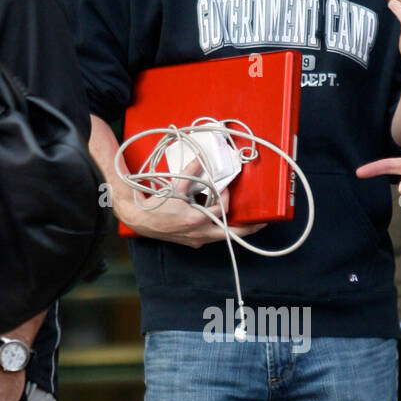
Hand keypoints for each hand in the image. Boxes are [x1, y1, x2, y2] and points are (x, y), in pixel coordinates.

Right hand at [121, 151, 265, 248]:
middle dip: (247, 229)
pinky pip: (211, 236)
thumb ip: (190, 174)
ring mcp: (196, 240)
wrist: (139, 220)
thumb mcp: (174, 187)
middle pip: (230, 234)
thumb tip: (201, 159)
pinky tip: (221, 222)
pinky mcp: (192, 241)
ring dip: (233, 229)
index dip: (226, 195)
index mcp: (196, 220)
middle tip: (261, 224)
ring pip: (221, 237)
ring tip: (247, 225)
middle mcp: (199, 234)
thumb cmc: (155, 206)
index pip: (221, 208)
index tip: (224, 186)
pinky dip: (218, 229)